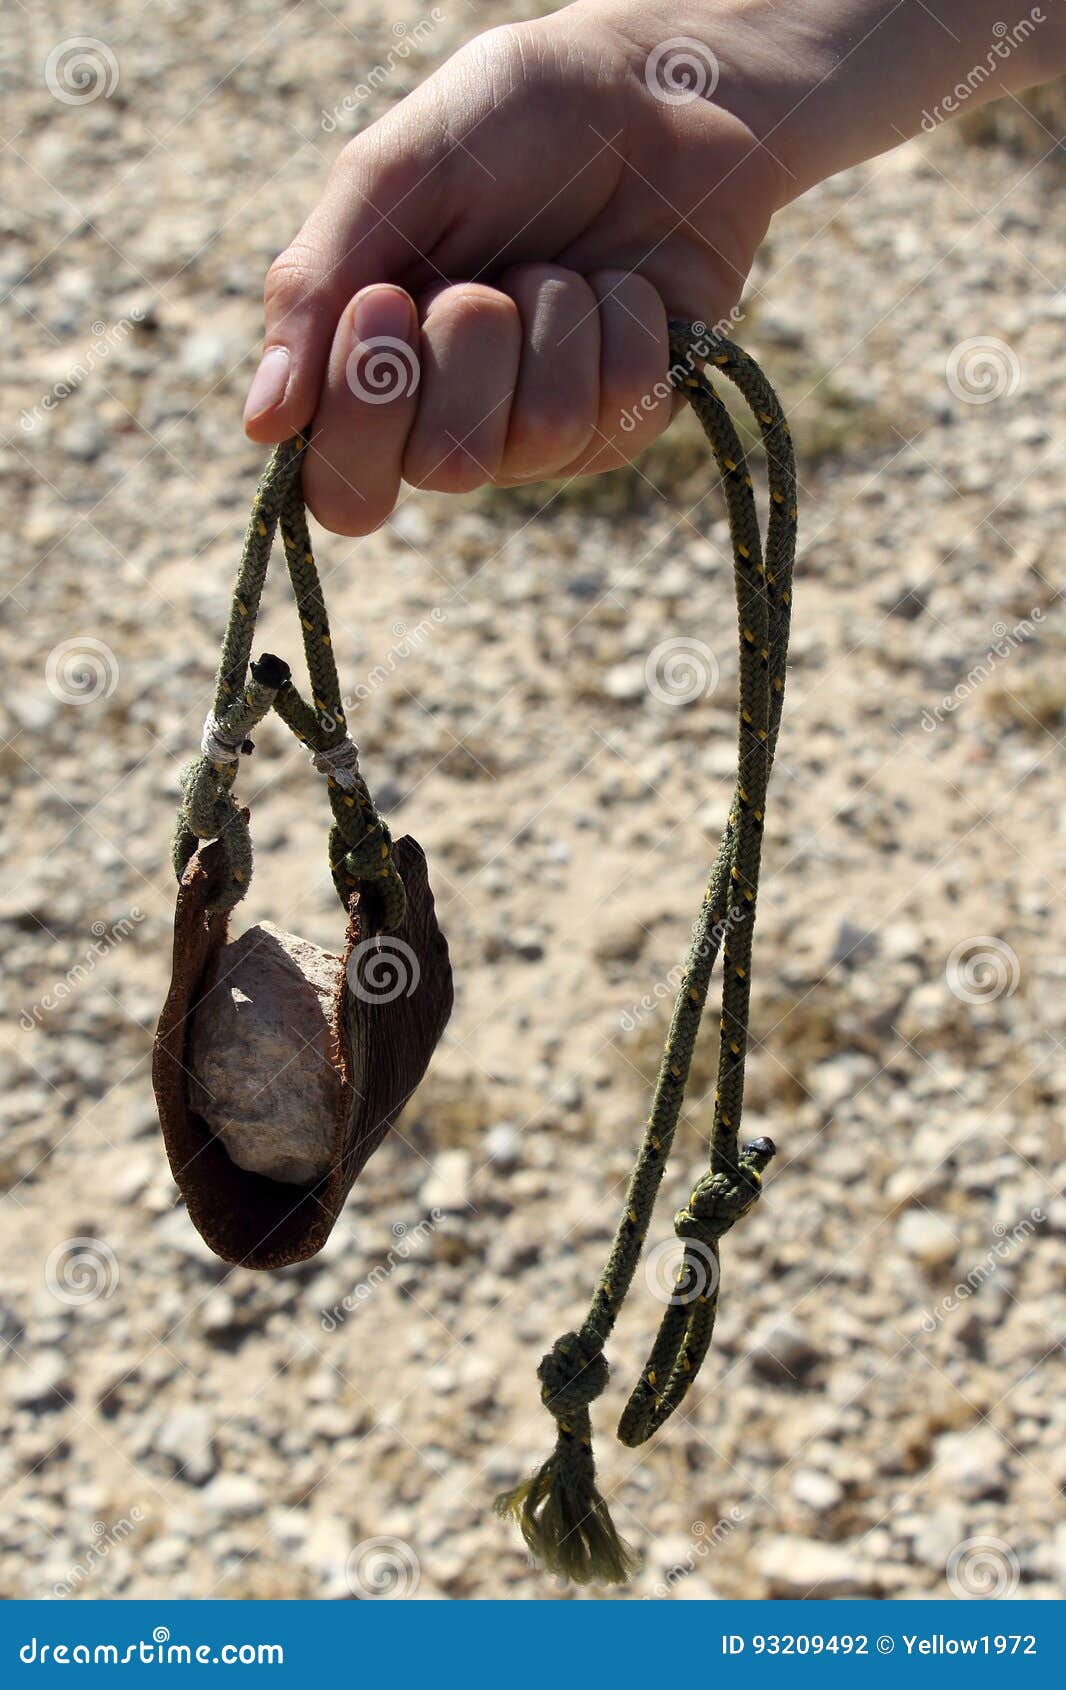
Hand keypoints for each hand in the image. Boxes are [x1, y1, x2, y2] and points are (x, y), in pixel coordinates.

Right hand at [243, 2, 787, 533]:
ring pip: (542, 432)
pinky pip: (620, 406)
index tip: (386, 303)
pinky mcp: (628, 418)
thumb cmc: (506, 126)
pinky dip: (620, 319)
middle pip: (445, 467)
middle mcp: (455, 423)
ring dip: (551, 319)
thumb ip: (313, 290)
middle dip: (470, 347)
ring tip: (554, 264)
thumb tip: (262, 425)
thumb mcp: (389, 177)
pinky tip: (621, 281)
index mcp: (375, 377)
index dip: (363, 416)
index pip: (341, 488)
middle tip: (483, 277)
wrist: (652, 92)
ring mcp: (546, 431)